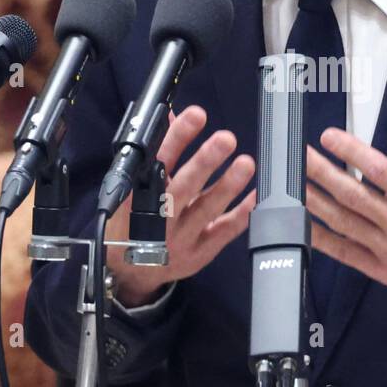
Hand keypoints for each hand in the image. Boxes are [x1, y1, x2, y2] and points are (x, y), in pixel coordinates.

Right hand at [105, 105, 255, 306]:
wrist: (130, 271)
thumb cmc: (132, 221)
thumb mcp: (134, 185)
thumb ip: (158, 151)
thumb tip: (172, 115)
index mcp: (140, 194)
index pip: (159, 160)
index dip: (177, 137)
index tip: (195, 116)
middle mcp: (160, 217)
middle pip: (183, 186)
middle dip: (205, 161)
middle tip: (225, 139)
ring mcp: (180, 237)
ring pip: (206, 209)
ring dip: (227, 186)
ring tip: (245, 164)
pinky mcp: (199, 253)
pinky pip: (224, 232)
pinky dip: (242, 213)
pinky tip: (256, 195)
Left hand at [304, 105, 386, 312]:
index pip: (377, 169)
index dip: (349, 151)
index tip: (329, 137)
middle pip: (350, 194)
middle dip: (319, 171)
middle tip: (297, 155)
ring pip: (342, 222)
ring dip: (314, 201)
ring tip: (292, 184)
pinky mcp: (383, 270)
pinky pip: (345, 253)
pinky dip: (322, 239)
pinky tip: (303, 224)